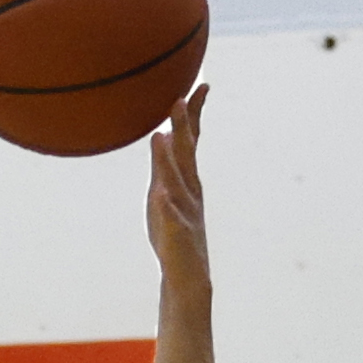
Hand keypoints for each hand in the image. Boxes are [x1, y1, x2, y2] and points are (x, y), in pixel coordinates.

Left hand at [146, 86, 208, 293]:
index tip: (202, 86)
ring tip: (160, 137)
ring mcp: (183, 214)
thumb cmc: (175, 235)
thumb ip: (167, 166)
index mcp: (186, 182)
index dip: (195, 115)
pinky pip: (170, 220)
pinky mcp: (175, 236)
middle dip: (183, 128)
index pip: (191, 143)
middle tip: (178, 100)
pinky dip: (166, 207)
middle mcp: (188, 193)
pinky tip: (159, 195)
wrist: (187, 276)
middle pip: (185, 156)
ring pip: (175, 183)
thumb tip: (168, 134)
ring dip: (167, 160)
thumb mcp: (168, 195)